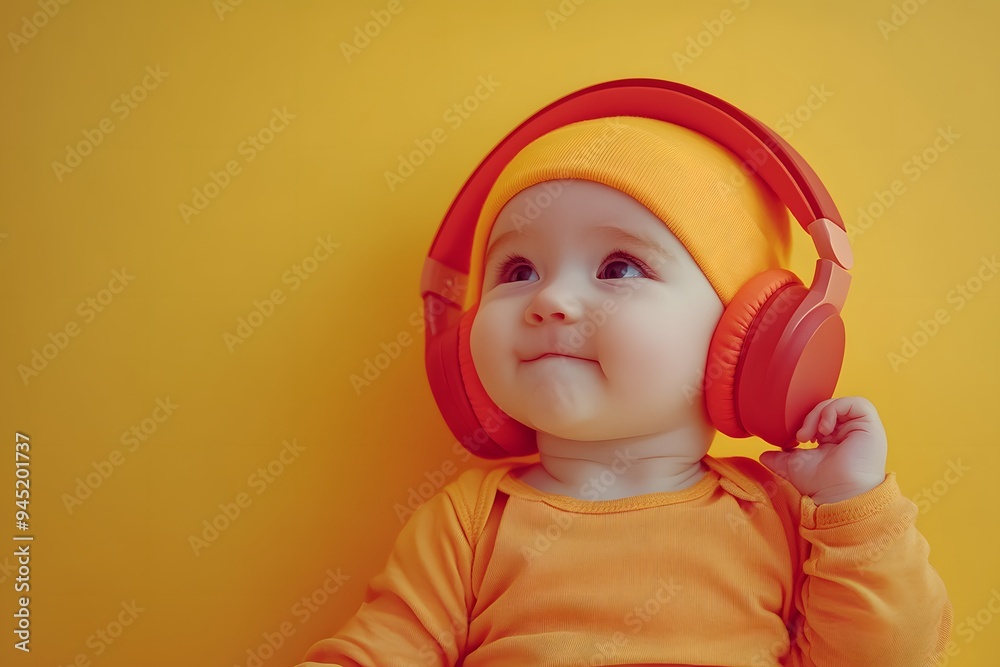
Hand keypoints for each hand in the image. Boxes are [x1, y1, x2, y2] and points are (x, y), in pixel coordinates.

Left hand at [759, 396, 887, 504]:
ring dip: (819, 414)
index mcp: (836, 439)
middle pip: (828, 407)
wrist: (839, 495)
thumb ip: (780, 459)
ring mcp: (861, 428)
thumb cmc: (821, 485)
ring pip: (839, 403)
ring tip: (811, 435)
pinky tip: (825, 429)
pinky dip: (834, 410)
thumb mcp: (794, 467)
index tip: (797, 438)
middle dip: (809, 417)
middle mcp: (850, 432)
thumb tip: (763, 456)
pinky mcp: (871, 425)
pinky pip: (856, 403)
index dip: (807, 420)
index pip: (821, 415)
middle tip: (801, 437)